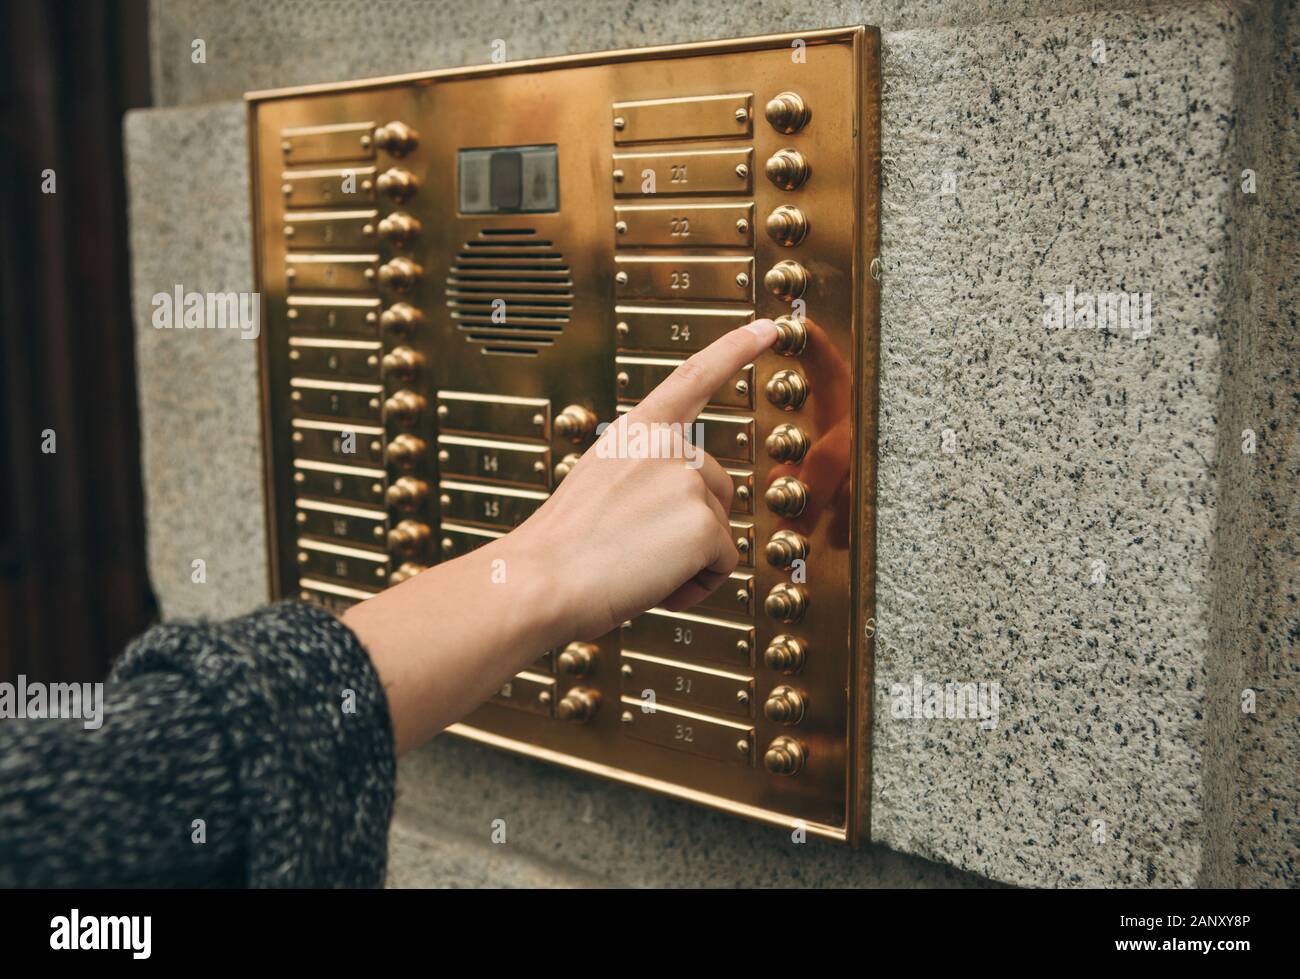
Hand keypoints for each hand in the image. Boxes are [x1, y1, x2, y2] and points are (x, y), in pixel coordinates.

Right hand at [345, 318, 777, 753]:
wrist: (540, 580)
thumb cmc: (562, 549)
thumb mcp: (599, 486)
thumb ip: (644, 477)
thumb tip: (685, 508)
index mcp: (635, 431)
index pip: (693, 378)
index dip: (735, 349)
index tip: (768, 326)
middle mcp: (666, 444)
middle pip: (718, 489)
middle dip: (690, 527)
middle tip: (633, 547)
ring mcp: (687, 479)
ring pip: (720, 530)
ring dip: (690, 559)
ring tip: (635, 564)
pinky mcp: (703, 522)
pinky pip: (723, 565)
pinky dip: (696, 586)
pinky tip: (652, 581)